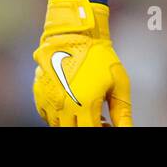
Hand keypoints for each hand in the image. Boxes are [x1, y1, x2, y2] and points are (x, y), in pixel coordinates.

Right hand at [32, 0, 132, 126]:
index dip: (101, 130)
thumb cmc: (100, 56)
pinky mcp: (39, 95)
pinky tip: (74, 104)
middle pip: (73, 130)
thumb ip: (122, 111)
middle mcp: (63, 107)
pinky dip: (61, 115)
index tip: (107, 123)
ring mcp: (48, 102)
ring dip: (73, 122)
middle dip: (87, 126)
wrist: (74, 34)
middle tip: (100, 118)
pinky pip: (48, 116)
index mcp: (84, 105)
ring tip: (88, 110)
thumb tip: (127, 129)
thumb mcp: (118, 83)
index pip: (90, 132)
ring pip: (59, 126)